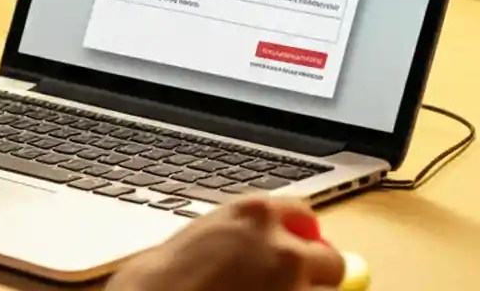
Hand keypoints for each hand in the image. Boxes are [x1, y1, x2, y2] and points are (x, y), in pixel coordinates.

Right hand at [106, 196, 345, 290]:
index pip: (303, 215)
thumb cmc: (165, 274)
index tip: (300, 245)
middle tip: (290, 283)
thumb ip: (246, 233)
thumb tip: (281, 246)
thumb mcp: (208, 232)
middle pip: (331, 260)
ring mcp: (289, 286)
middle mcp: (281, 248)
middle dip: (316, 273)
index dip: (302, 235)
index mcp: (255, 213)